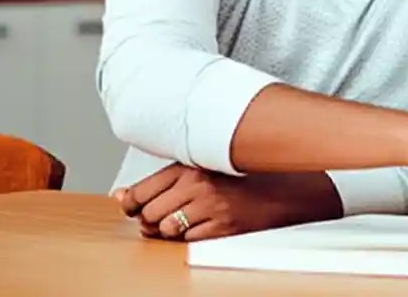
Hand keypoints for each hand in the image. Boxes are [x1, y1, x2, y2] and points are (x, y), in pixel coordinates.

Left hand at [114, 164, 341, 240]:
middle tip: (168, 214)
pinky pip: (188, 242)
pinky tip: (203, 226)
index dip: (132, 205)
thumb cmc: (243, 176)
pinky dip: (190, 238)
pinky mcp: (223, 228)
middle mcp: (198, 185)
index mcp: (190, 165)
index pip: (141, 192)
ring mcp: (211, 208)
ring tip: (187, 220)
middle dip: (153, 220)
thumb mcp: (200, 167)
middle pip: (149, 214)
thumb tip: (120, 197)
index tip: (133, 207)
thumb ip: (160, 181)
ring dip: (170, 231)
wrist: (287, 189)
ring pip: (166, 230)